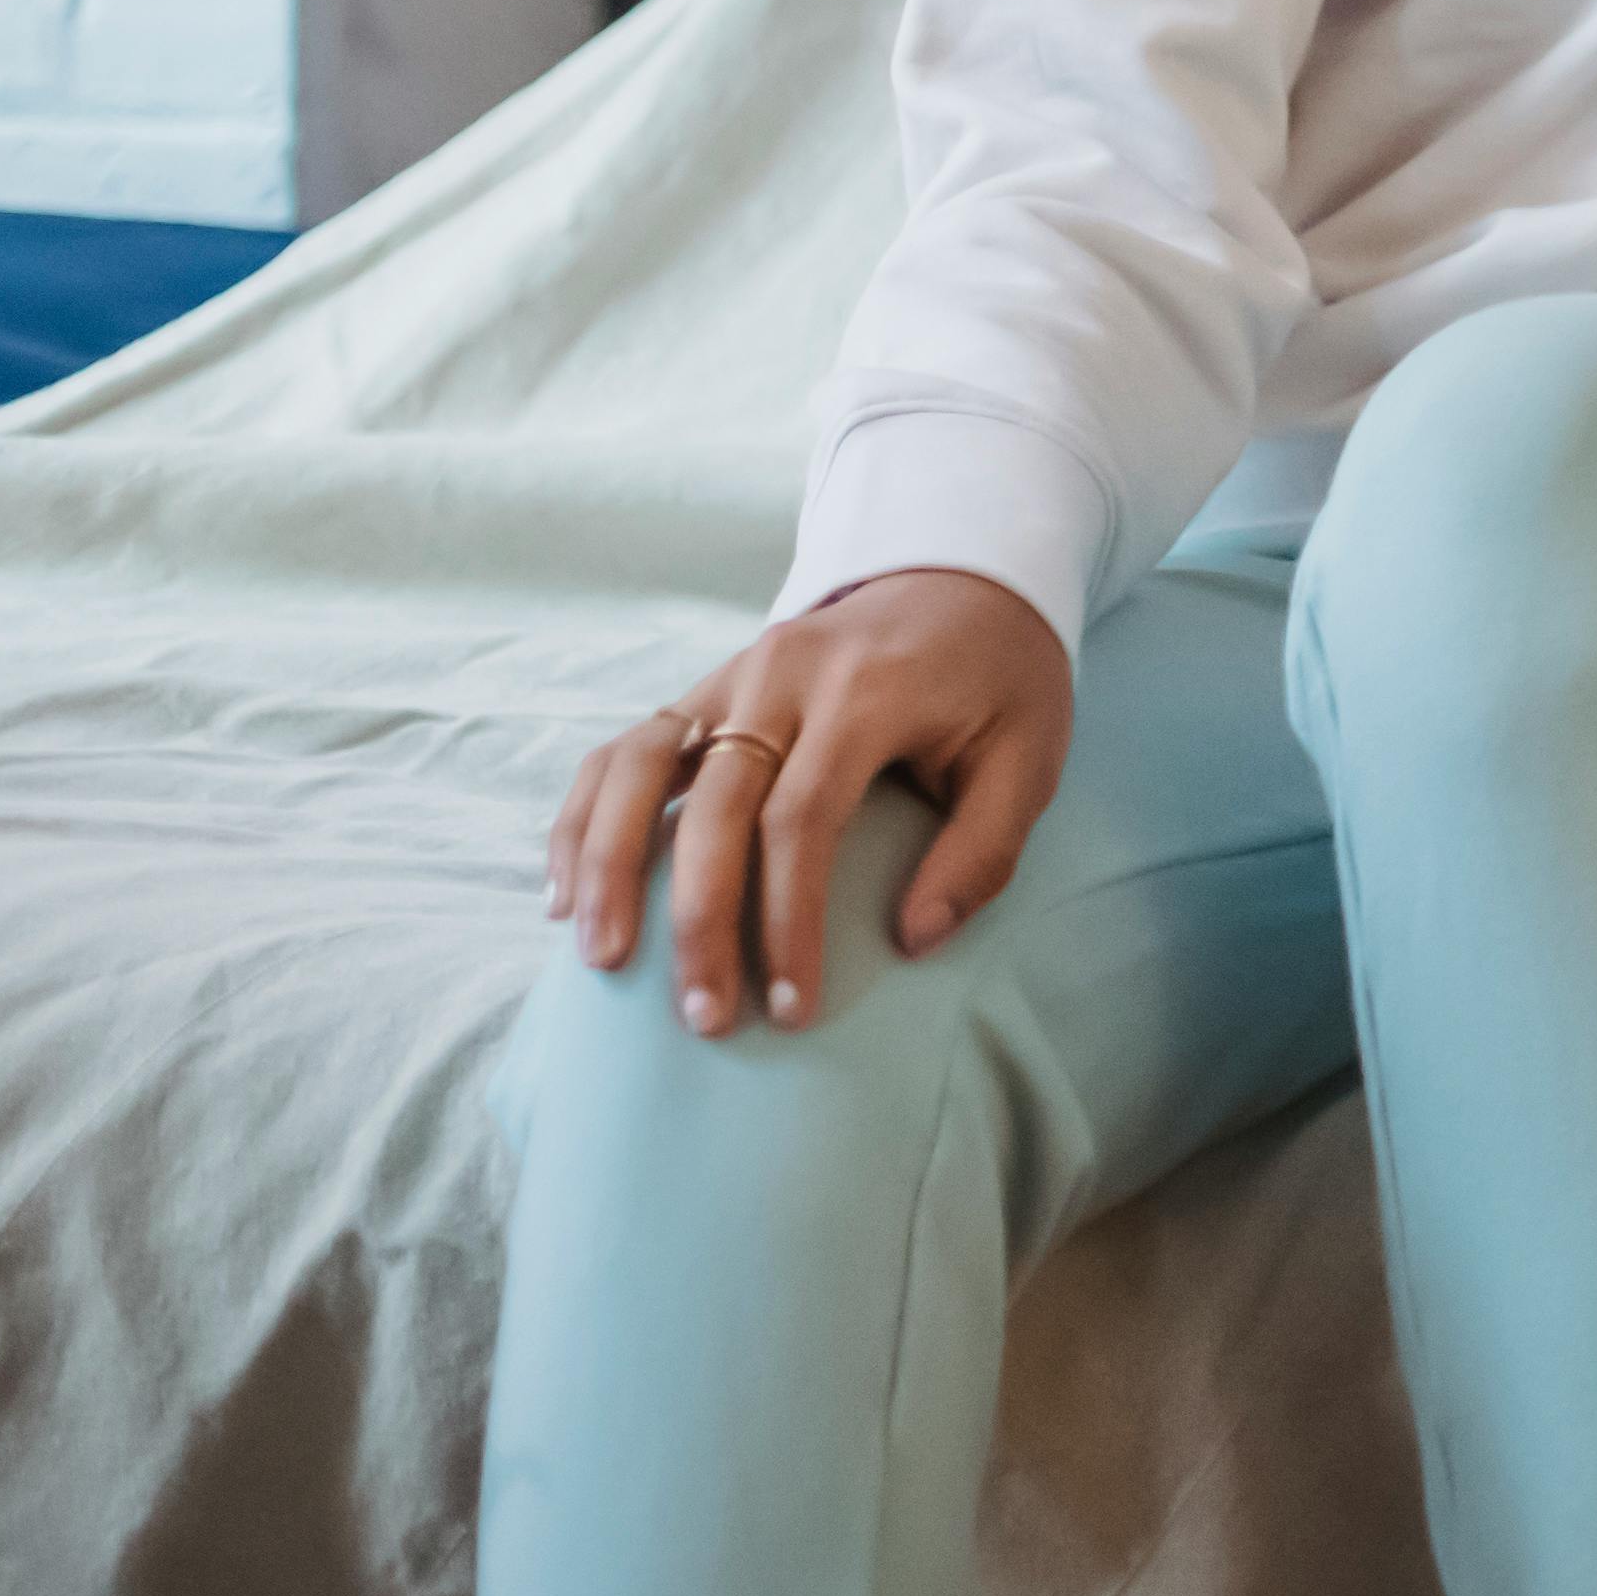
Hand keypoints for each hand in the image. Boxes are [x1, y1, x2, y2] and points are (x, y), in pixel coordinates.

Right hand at [539, 567, 1073, 1035]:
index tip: (792, 1009)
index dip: (788, 922)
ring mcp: (733, 674)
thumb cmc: (1001, 681)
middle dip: (699, 921)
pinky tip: (565, 894)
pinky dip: (582, 817)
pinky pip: (624, 750)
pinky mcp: (705, 687)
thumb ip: (982, 850)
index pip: (803, 820)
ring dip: (607, 866)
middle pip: (715, 806)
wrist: (964, 578)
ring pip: (640, 767)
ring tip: (600, 959)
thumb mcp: (1031, 756)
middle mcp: (784, 673)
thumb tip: (912, 941)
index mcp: (867, 690)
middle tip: (702, 1018)